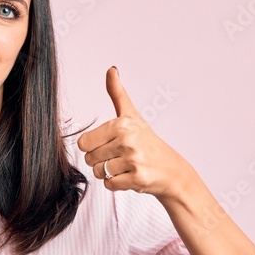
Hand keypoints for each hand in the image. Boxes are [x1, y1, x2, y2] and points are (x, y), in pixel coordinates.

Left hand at [76, 66, 195, 201]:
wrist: (171, 170)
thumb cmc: (148, 142)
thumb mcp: (132, 116)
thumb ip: (118, 94)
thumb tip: (111, 69)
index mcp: (121, 124)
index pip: (83, 142)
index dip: (93, 146)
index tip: (109, 144)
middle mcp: (127, 140)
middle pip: (89, 159)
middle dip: (101, 161)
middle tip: (120, 157)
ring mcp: (133, 160)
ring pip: (98, 172)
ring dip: (108, 173)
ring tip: (125, 167)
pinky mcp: (137, 178)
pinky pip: (109, 185)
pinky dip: (117, 184)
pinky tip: (130, 176)